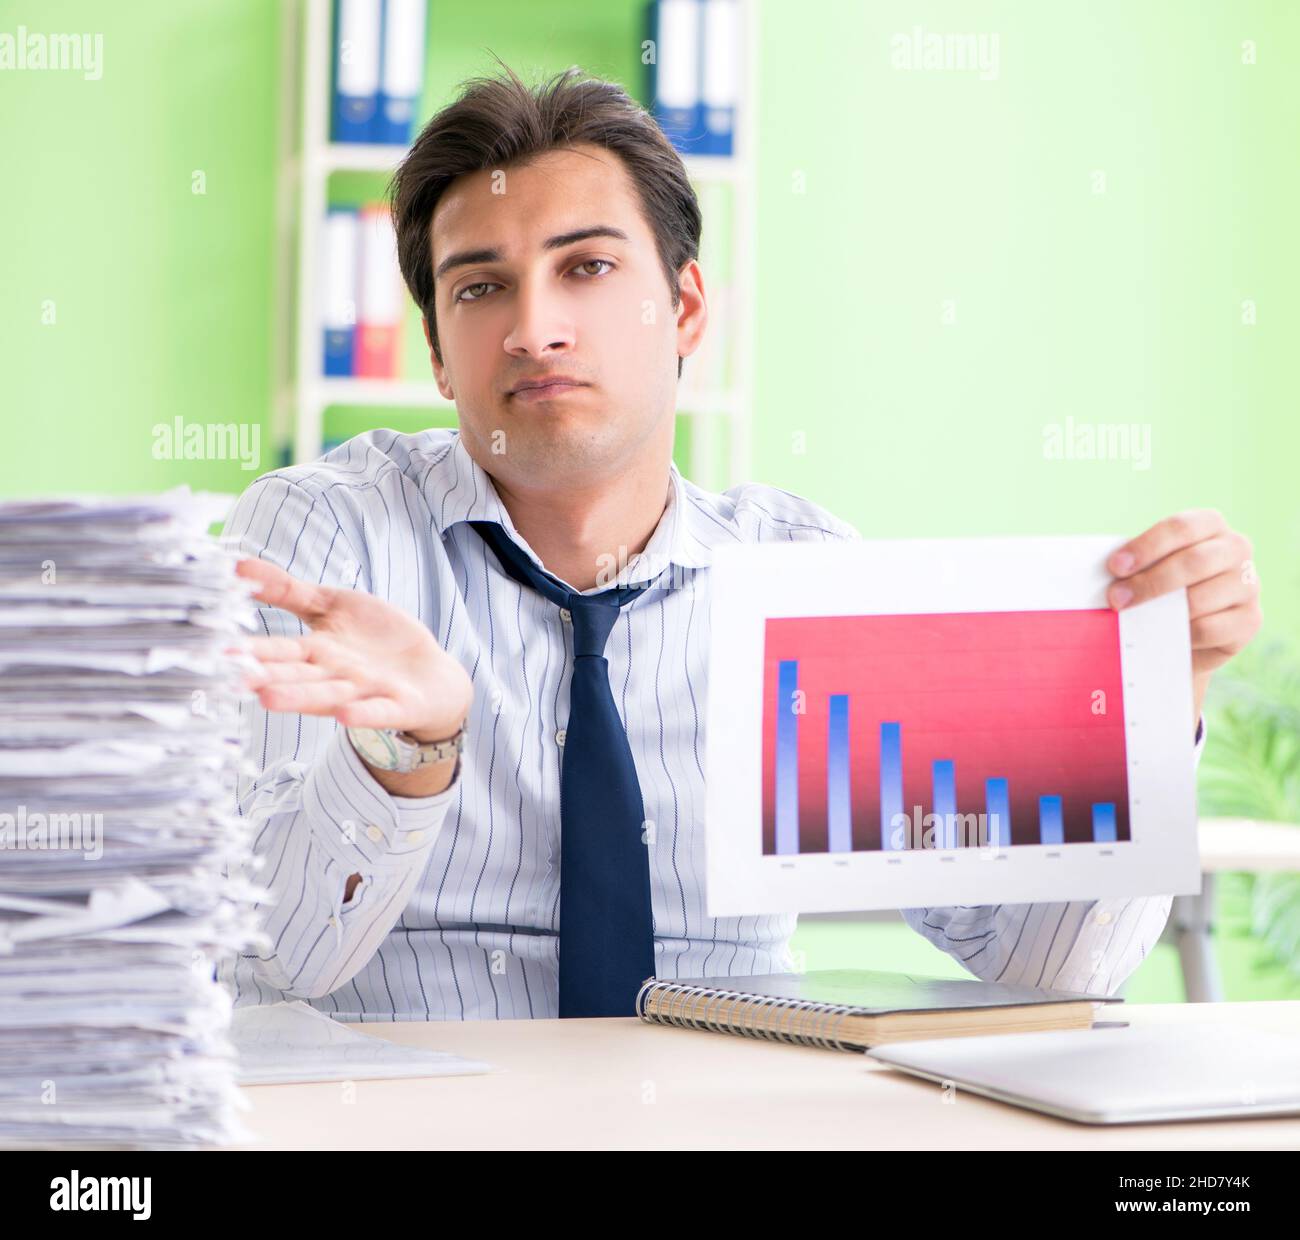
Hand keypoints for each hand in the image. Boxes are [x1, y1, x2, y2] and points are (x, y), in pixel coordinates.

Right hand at [234, 558, 472, 741]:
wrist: (429, 673)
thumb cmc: (376, 640)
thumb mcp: (333, 606)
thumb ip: (290, 591)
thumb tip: (239, 565)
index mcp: (316, 652)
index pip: (278, 651)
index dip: (250, 651)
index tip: (217, 650)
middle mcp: (335, 676)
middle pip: (296, 677)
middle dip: (267, 677)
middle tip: (231, 678)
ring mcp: (366, 692)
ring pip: (329, 695)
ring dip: (300, 698)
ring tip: (268, 698)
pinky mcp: (399, 704)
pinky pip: (380, 710)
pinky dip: (364, 713)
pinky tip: (346, 714)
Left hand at [1106, 509, 1261, 726]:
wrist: (1183, 631)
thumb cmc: (1158, 588)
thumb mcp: (1147, 567)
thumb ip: (1133, 564)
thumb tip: (1099, 573)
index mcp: (1209, 524)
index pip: (1180, 527)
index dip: (1145, 546)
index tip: (1114, 567)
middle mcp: (1236, 548)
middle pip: (1193, 562)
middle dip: (1149, 582)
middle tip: (1115, 599)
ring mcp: (1248, 584)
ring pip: (1201, 598)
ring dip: (1161, 611)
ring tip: (1133, 620)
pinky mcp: (1251, 620)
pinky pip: (1211, 628)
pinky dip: (1181, 634)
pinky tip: (1162, 635)